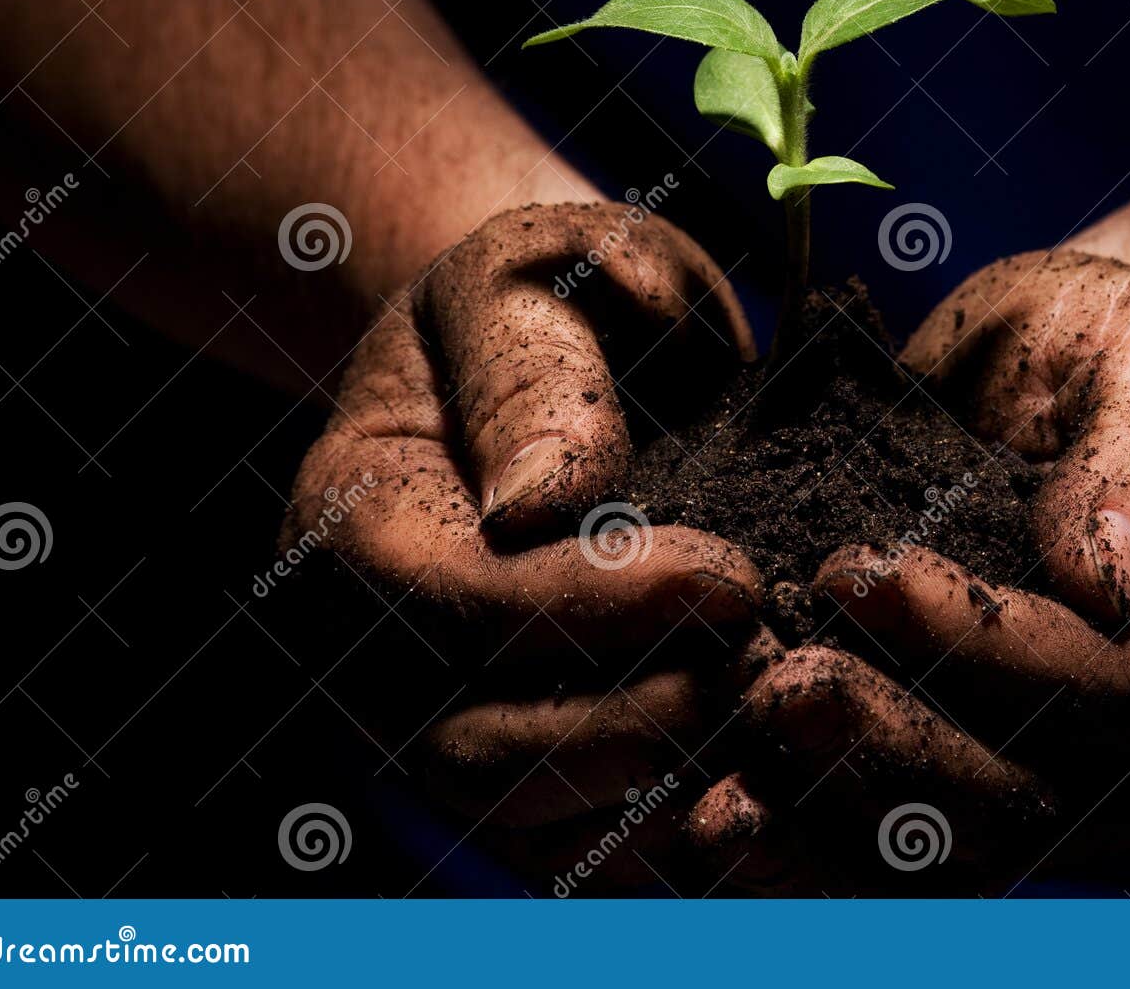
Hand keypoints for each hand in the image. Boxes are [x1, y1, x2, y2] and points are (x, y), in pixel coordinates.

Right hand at [281, 203, 763, 888]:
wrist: (561, 358)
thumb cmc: (550, 300)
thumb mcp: (530, 280)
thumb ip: (528, 376)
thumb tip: (543, 503)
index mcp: (355, 520)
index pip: (451, 605)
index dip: (589, 608)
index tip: (733, 575)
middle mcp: (374, 648)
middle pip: (474, 752)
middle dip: (634, 723)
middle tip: (764, 663)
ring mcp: (437, 720)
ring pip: (525, 828)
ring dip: (658, 802)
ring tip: (774, 730)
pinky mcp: (516, 763)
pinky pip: (575, 849)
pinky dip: (665, 845)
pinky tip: (762, 800)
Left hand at [688, 251, 1129, 892]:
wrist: (1070, 370)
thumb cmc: (1125, 351)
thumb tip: (1103, 581)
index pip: (1102, 689)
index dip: (978, 646)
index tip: (852, 571)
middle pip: (1017, 799)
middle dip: (884, 751)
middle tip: (770, 693)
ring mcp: (1048, 777)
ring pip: (938, 847)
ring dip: (820, 831)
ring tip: (710, 802)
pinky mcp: (960, 768)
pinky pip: (882, 837)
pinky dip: (795, 836)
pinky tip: (702, 822)